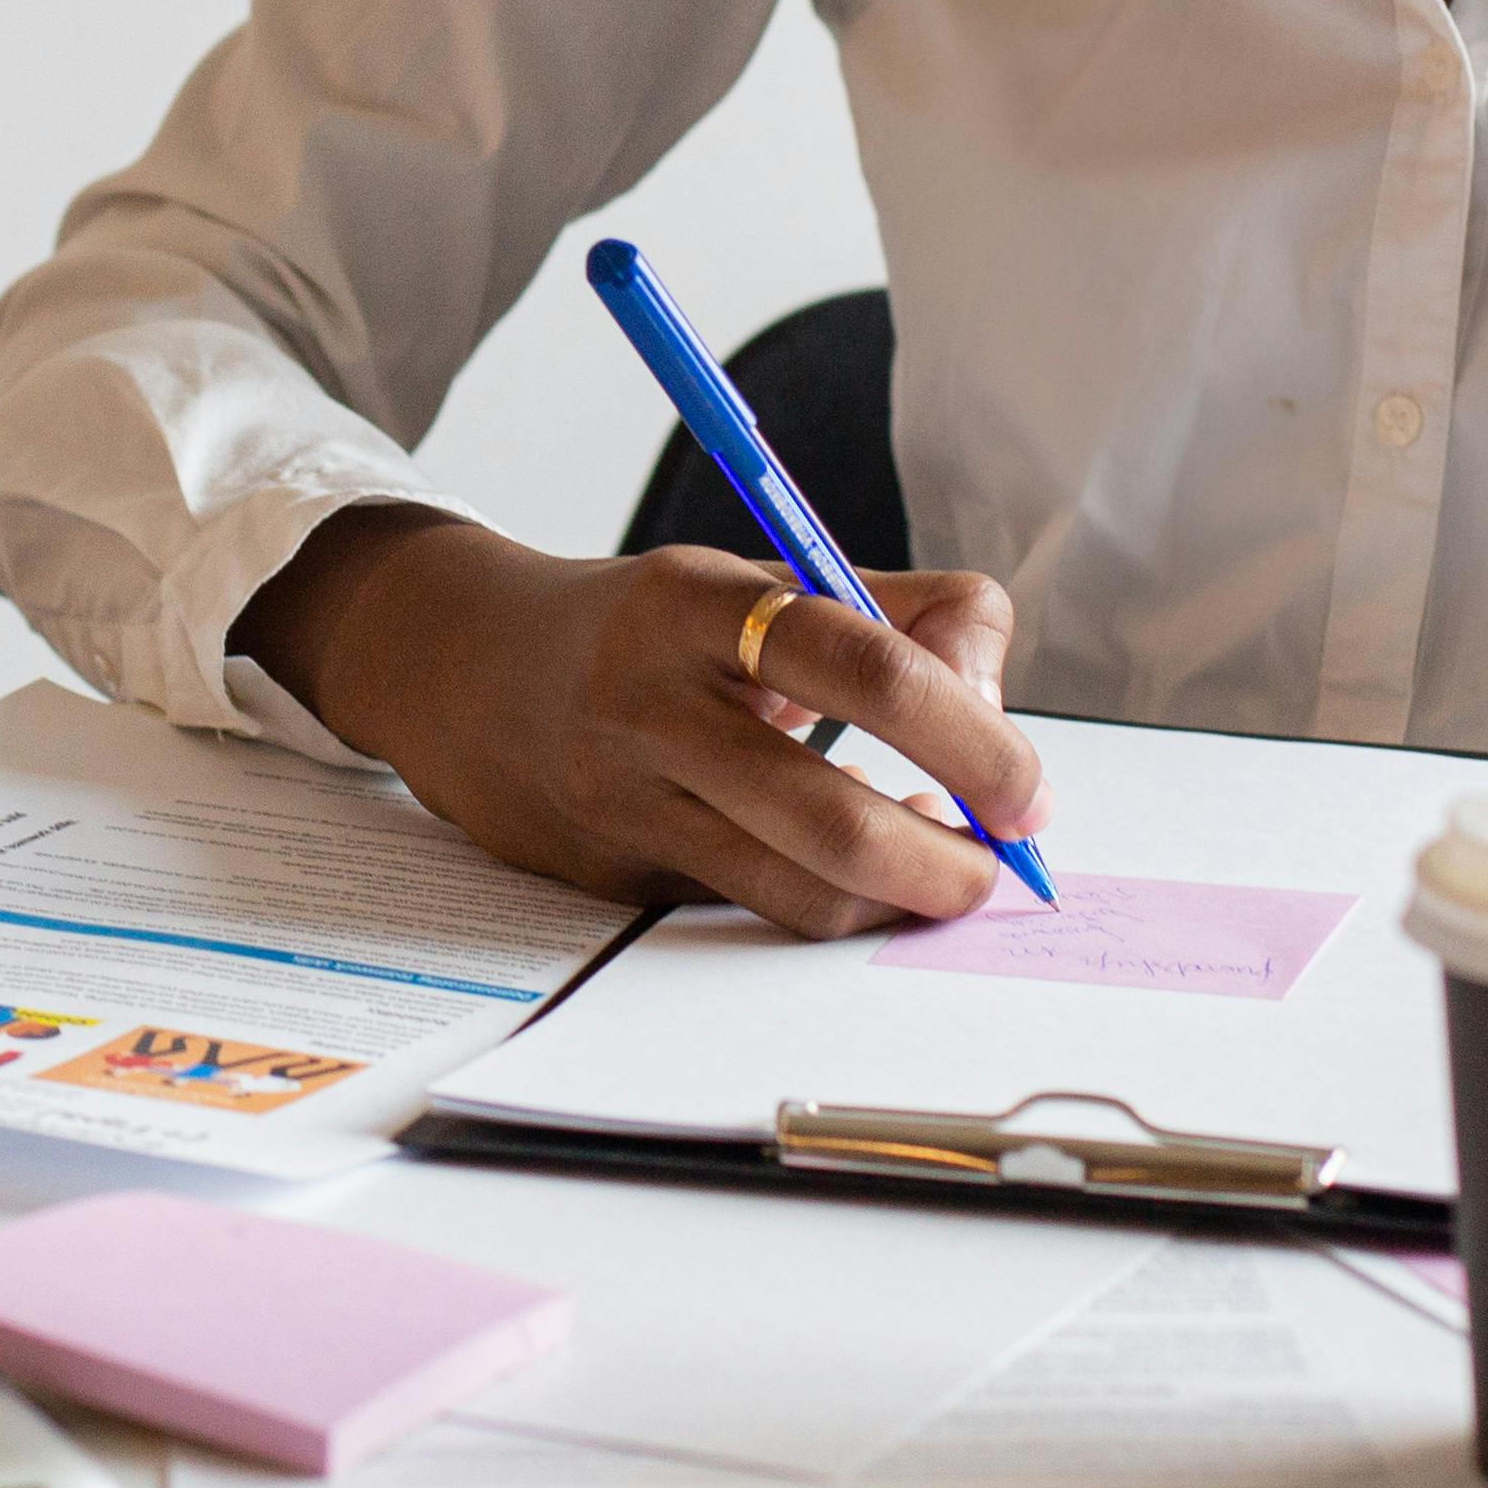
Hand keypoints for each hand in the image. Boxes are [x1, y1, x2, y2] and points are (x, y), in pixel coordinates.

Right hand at [228, 505, 1043, 935]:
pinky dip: (829, 902)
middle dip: (951, 860)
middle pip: (834, 817)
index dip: (971, 737)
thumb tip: (996, 712)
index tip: (1025, 785)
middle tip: (1001, 859)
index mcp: (696, 602)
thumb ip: (905, 614)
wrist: (462, 669)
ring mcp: (622, 803)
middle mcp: (648, 704)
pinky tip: (850, 866)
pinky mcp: (614, 879)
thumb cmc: (649, 626)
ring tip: (939, 866)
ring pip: (799, 891)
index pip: (863, 668)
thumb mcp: (763, 577)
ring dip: (901, 897)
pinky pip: (754, 910)